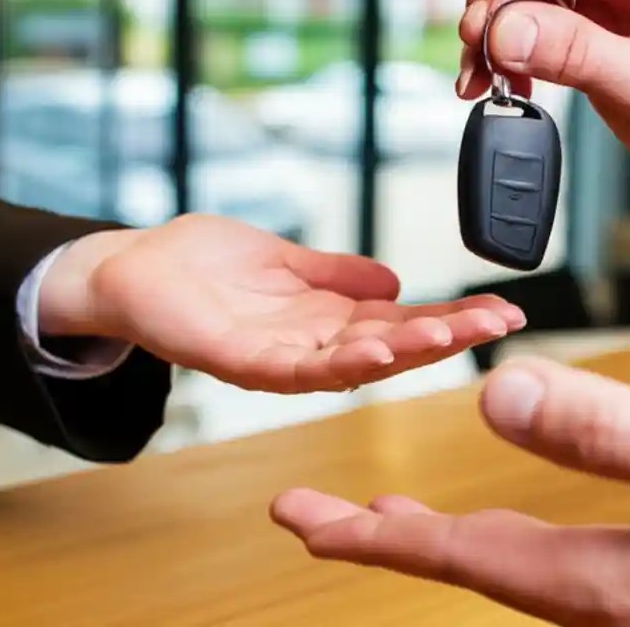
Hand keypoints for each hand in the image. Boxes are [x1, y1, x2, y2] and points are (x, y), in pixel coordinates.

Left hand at [36, 214, 524, 392]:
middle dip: (450, 335)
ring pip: (357, 363)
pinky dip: (342, 363)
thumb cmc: (200, 263)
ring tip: (456, 334)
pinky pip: (299, 369)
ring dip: (408, 351)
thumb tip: (394, 280)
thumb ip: (337, 274)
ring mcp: (279, 358)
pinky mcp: (240, 360)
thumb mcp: (287, 260)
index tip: (502, 308)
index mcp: (327, 321)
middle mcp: (311, 347)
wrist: (128, 269)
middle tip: (501, 323)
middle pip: (394, 347)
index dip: (454, 318)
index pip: (404, 322)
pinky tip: (380, 351)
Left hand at [272, 358, 629, 625]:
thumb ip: (607, 433)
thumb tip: (494, 399)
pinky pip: (567, 562)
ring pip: (518, 569)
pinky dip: (514, 538)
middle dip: (390, 542)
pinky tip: (517, 526)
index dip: (374, 536)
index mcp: (613, 580)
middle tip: (319, 524)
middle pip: (476, 569)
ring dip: (447, 543)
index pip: (463, 557)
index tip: (302, 518)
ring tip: (392, 523)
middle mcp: (618, 604)